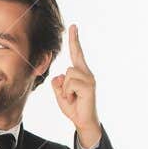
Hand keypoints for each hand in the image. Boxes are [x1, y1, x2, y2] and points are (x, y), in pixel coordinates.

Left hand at [51, 23, 100, 146]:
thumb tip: (60, 75)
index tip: (73, 26)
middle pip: (69, 68)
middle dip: (64, 85)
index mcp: (81, 73)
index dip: (74, 40)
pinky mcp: (89, 86)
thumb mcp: (60, 94)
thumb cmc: (74, 108)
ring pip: (68, 75)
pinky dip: (68, 93)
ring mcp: (89, 79)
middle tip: (70, 98)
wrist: (83, 122)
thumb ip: (58, 83)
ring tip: (73, 99)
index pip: (76, 53)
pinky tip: (75, 100)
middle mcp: (87, 73)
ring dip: (65, 90)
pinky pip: (70, 83)